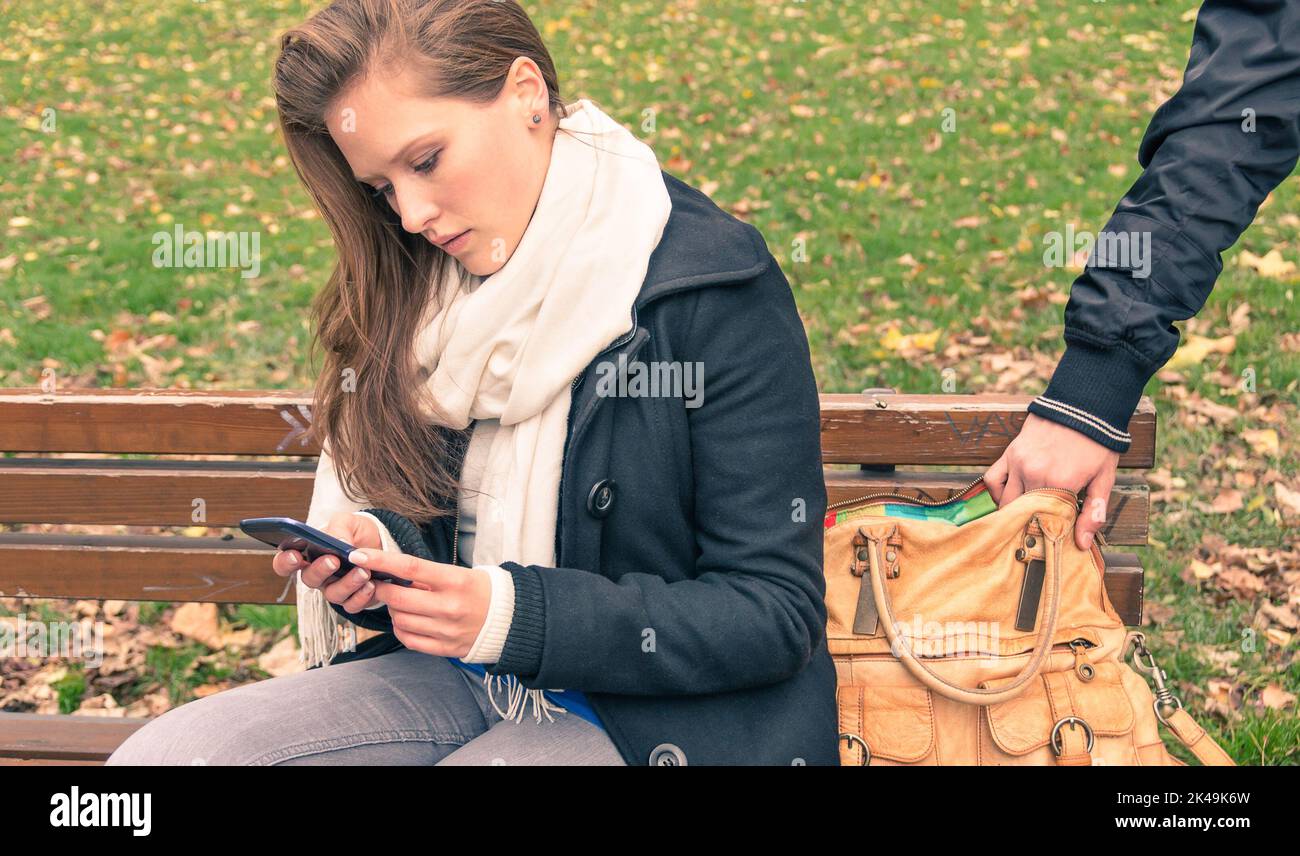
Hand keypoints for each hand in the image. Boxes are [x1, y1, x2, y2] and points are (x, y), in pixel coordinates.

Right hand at [272, 511, 383, 612]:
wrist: (381, 543)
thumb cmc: (355, 532)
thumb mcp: (348, 522)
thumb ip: (339, 527)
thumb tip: (339, 542)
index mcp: (308, 554)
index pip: (285, 562)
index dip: (285, 561)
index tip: (295, 556)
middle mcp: (317, 575)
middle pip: (309, 579)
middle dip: (320, 570)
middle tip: (333, 561)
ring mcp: (334, 588)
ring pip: (332, 594)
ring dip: (347, 584)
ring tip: (363, 572)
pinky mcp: (352, 599)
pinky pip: (352, 605)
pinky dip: (362, 596)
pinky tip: (371, 584)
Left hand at [346, 548, 491, 658]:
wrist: (510, 620)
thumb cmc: (480, 590)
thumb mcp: (459, 574)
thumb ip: (426, 576)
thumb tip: (390, 573)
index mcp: (455, 581)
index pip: (409, 567)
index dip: (379, 560)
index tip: (358, 555)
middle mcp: (450, 606)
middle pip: (398, 597)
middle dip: (380, 589)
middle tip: (377, 583)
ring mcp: (446, 630)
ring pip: (400, 619)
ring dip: (393, 610)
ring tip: (402, 603)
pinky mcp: (445, 649)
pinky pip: (409, 640)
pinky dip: (401, 629)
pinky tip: (407, 620)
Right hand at [982, 413, 1120, 550]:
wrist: (1084, 405)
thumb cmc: (1098, 444)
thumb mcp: (1104, 477)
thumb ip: (1093, 511)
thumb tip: (1080, 543)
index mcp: (1061, 485)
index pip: (1048, 523)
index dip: (1050, 535)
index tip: (1054, 540)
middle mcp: (1036, 476)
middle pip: (1023, 516)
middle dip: (1029, 527)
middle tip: (1037, 533)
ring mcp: (1019, 464)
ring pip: (1006, 502)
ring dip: (1013, 514)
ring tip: (1023, 520)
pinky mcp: (1010, 453)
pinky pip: (992, 479)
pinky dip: (996, 493)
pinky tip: (1009, 498)